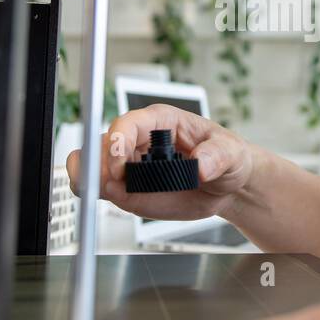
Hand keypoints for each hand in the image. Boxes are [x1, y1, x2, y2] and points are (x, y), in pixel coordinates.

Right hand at [66, 103, 254, 220]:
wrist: (225, 185)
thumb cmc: (226, 157)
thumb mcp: (230, 152)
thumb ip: (217, 156)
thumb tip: (200, 166)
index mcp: (160, 121)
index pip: (127, 123)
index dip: (118, 142)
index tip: (120, 166)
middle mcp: (139, 141)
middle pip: (101, 143)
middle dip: (96, 162)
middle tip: (106, 183)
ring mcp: (130, 165)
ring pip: (91, 165)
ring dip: (89, 178)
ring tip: (106, 192)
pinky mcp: (127, 188)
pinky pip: (100, 188)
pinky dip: (95, 193)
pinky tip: (108, 198)